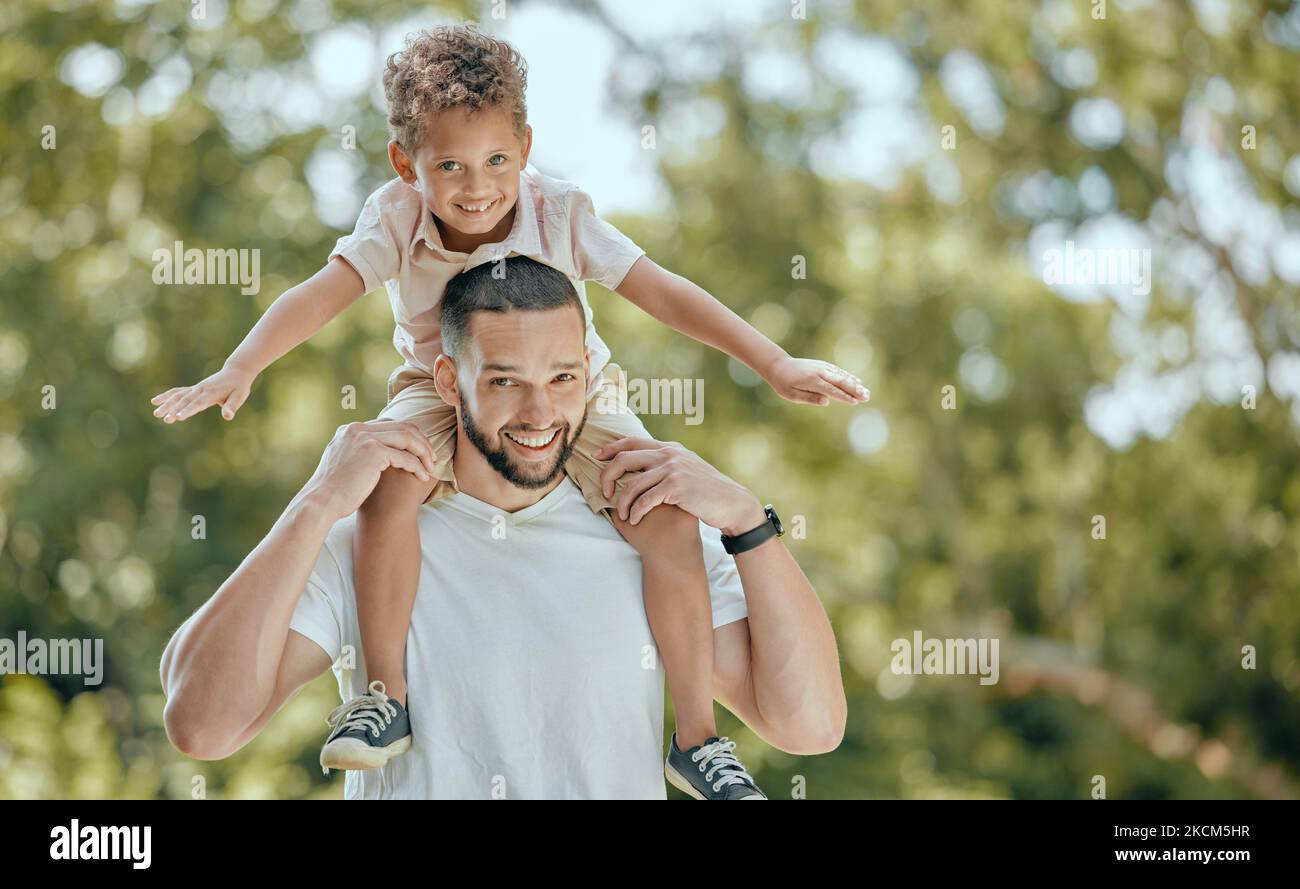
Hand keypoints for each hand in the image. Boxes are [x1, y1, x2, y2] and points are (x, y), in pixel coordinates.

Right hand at [151, 365, 254, 422]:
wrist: (235, 372)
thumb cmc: (239, 387)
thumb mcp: (239, 396)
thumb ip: (232, 406)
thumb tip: (228, 417)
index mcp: (211, 393)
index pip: (197, 404)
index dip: (187, 411)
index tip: (178, 418)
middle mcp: (200, 390)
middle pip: (184, 401)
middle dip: (173, 410)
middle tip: (164, 419)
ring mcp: (195, 388)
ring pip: (178, 396)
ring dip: (166, 404)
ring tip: (155, 413)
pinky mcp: (193, 389)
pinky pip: (177, 392)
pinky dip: (166, 396)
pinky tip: (155, 401)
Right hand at [300, 421, 437, 521]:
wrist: (321, 502)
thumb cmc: (333, 491)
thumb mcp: (343, 464)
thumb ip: (357, 453)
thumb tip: (374, 458)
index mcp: (350, 430)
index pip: (388, 423)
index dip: (407, 436)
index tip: (418, 450)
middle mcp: (357, 429)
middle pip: (401, 426)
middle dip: (420, 441)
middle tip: (431, 457)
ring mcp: (365, 438)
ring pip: (407, 438)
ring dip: (423, 452)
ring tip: (431, 465)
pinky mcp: (373, 452)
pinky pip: (405, 456)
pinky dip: (417, 466)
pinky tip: (423, 477)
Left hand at [593, 436, 766, 532]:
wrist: (732, 503)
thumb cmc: (708, 491)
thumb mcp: (688, 469)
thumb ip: (669, 464)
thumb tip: (646, 465)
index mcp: (670, 448)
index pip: (632, 441)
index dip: (611, 448)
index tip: (597, 457)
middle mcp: (669, 454)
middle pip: (625, 458)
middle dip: (608, 475)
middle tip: (605, 491)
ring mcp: (673, 469)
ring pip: (632, 483)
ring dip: (622, 501)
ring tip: (623, 514)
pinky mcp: (676, 486)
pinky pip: (645, 499)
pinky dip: (636, 511)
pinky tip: (634, 520)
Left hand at [764, 356, 868, 406]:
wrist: (779, 365)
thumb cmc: (784, 383)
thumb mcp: (792, 395)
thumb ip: (809, 398)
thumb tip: (826, 401)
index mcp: (811, 381)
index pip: (831, 390)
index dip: (844, 396)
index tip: (854, 402)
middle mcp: (819, 372)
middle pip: (840, 381)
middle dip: (855, 390)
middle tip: (867, 397)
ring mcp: (822, 367)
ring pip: (842, 375)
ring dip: (855, 384)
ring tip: (866, 392)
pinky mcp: (823, 365)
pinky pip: (838, 371)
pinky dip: (849, 376)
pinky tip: (858, 382)